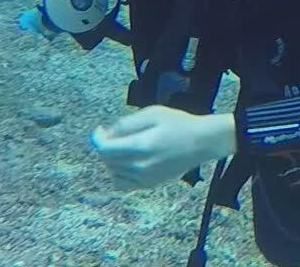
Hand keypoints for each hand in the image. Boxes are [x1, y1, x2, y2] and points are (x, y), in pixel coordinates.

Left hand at [90, 106, 235, 189]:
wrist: (202, 142)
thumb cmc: (179, 124)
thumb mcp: (153, 113)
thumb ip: (127, 123)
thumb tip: (106, 133)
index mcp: (140, 146)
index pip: (104, 148)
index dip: (97, 138)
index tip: (100, 130)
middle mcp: (140, 166)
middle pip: (107, 159)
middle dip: (106, 146)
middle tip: (117, 135)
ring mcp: (144, 178)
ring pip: (112, 171)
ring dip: (112, 159)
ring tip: (126, 147)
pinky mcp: (149, 185)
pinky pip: (121, 183)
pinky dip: (118, 173)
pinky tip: (128, 163)